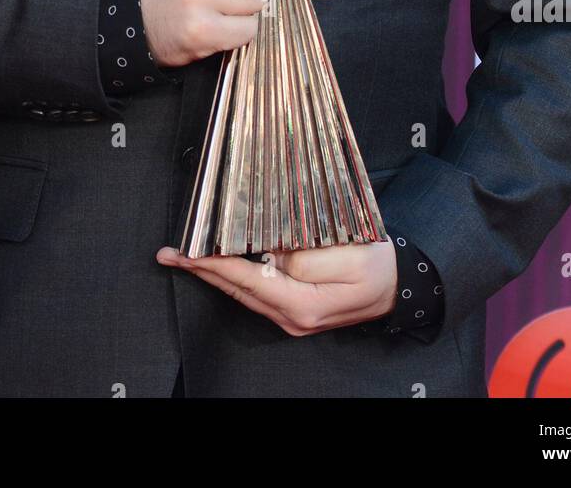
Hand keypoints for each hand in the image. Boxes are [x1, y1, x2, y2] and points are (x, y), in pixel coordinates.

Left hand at [156, 238, 398, 335]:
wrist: (398, 286)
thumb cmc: (377, 265)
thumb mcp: (346, 254)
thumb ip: (304, 256)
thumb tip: (271, 252)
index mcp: (301, 305)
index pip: (244, 280)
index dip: (211, 264)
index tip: (184, 253)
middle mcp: (291, 317)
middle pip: (236, 290)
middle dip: (202, 271)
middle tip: (172, 254)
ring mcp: (292, 318)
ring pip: (243, 293)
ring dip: (216, 274)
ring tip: (190, 256)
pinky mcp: (295, 310)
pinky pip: (256, 292)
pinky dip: (236, 277)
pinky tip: (225, 264)